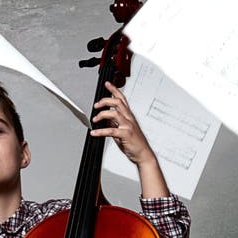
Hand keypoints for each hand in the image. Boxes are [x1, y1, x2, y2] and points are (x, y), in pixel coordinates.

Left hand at [90, 81, 169, 197]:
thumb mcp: (123, 130)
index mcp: (129, 116)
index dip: (114, 90)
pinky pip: (111, 131)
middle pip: (117, 102)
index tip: (107, 84)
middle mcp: (129, 118)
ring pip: (114, 113)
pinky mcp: (125, 135)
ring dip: (102, 114)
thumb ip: (115, 123)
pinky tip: (94, 133)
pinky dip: (100, 131)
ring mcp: (128, 126)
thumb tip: (105, 119)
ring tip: (95, 119)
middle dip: (105, 101)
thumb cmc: (134, 143)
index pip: (122, 98)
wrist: (143, 154)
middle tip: (96, 105)